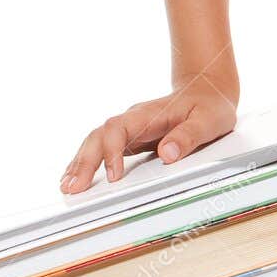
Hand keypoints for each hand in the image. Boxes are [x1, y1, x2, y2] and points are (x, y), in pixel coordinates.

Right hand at [58, 81, 237, 193]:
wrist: (207, 89)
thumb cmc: (209, 105)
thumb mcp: (208, 120)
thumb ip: (188, 136)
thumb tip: (166, 153)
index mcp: (150, 114)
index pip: (119, 128)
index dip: (112, 151)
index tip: (114, 176)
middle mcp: (134, 119)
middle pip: (99, 135)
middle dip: (84, 161)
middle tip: (73, 187)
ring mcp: (130, 128)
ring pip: (96, 140)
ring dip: (80, 162)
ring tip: (67, 186)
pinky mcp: (130, 138)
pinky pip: (102, 147)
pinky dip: (87, 161)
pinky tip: (76, 175)